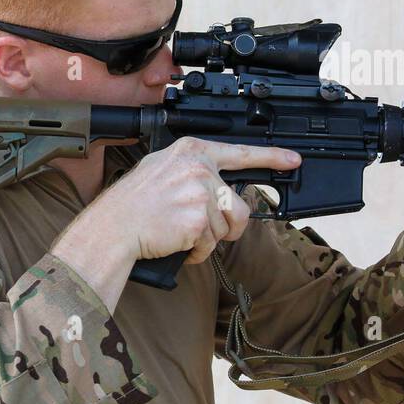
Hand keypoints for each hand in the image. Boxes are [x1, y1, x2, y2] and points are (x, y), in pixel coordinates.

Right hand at [51, 138, 300, 310]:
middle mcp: (199, 168)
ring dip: (207, 239)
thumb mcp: (159, 169)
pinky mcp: (199, 220)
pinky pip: (212, 244)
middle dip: (226, 225)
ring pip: (227, 227)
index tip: (292, 159)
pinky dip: (197, 252)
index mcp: (190, 151)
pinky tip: (177, 245)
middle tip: (199, 228)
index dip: (271, 157)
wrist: (111, 228)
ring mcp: (200, 193)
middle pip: (237, 203)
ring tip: (179, 234)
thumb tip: (217, 184)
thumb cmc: (130, 205)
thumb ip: (190, 169)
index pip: (240, 152)